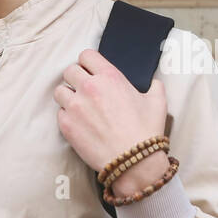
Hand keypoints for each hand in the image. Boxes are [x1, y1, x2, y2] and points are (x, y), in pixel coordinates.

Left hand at [54, 49, 167, 181]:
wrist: (134, 161)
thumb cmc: (146, 131)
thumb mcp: (158, 102)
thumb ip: (155, 86)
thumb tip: (154, 83)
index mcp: (110, 77)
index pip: (86, 55)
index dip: (88, 63)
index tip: (91, 71)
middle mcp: (89, 87)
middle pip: (69, 70)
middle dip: (76, 78)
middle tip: (84, 89)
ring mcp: (75, 106)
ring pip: (60, 91)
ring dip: (68, 96)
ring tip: (78, 106)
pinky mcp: (67, 125)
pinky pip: (59, 113)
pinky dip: (67, 116)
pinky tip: (79, 123)